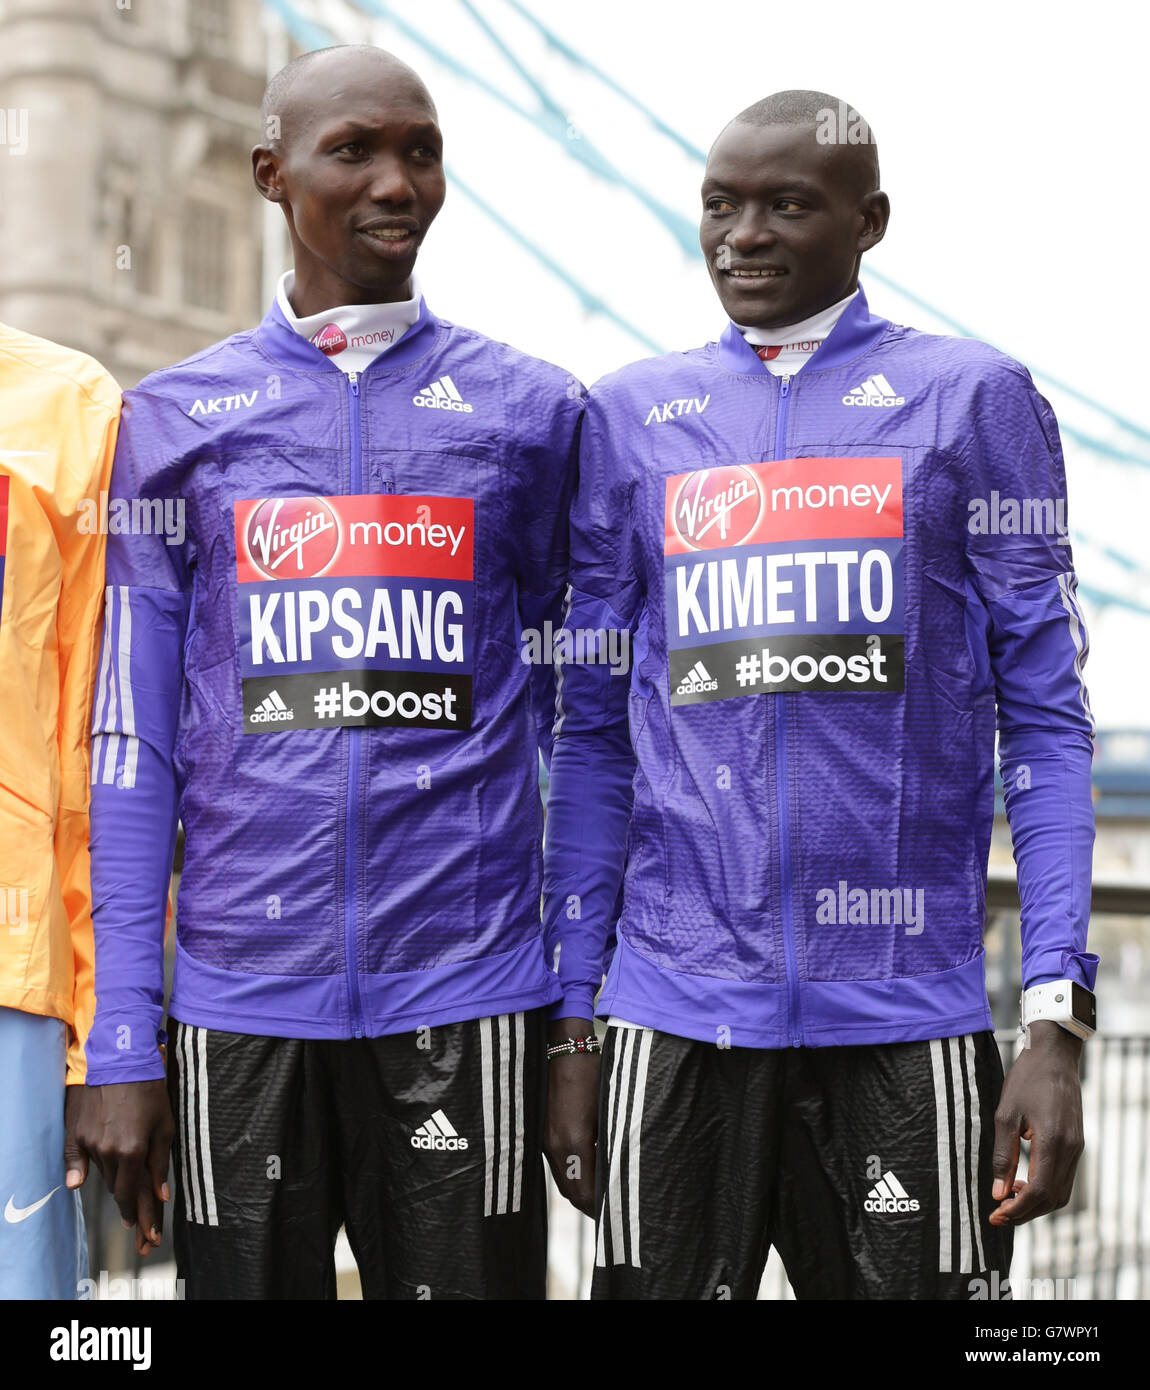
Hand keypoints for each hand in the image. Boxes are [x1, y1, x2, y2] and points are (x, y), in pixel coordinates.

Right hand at [65, 1080, 173, 1256]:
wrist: (121, 1061)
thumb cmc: (149, 1091)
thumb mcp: (164, 1126)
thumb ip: (160, 1163)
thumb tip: (161, 1196)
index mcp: (133, 1151)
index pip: (135, 1194)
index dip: (144, 1216)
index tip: (150, 1236)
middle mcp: (109, 1153)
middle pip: (120, 1191)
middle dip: (134, 1213)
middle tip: (144, 1235)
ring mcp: (90, 1144)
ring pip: (104, 1177)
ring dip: (118, 1192)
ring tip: (131, 1214)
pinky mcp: (77, 1135)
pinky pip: (79, 1162)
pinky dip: (82, 1174)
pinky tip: (80, 1186)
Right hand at [543, 1017, 598, 1217]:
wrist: (560, 1048)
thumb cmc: (590, 1074)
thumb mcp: (608, 1109)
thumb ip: (611, 1143)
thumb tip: (619, 1170)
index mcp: (572, 1141)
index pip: (585, 1192)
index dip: (599, 1208)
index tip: (614, 1216)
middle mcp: (554, 1146)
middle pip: (571, 1192)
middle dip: (590, 1205)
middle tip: (610, 1212)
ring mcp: (544, 1140)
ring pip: (562, 1180)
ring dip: (580, 1191)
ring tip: (600, 1196)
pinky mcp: (541, 1132)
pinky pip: (557, 1165)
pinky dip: (571, 1174)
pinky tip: (587, 1171)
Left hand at [990, 1020, 1083, 1226]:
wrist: (1054, 1056)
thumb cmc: (1026, 1080)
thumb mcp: (1005, 1114)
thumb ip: (1002, 1155)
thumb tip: (997, 1192)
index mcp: (1054, 1142)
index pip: (1039, 1192)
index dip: (1018, 1210)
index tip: (995, 1215)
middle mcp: (1071, 1150)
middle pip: (1052, 1199)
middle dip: (1025, 1212)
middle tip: (998, 1214)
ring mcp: (1077, 1148)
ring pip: (1060, 1192)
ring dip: (1035, 1203)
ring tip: (1007, 1199)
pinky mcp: (1076, 1144)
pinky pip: (1063, 1177)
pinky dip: (1044, 1188)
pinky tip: (1022, 1182)